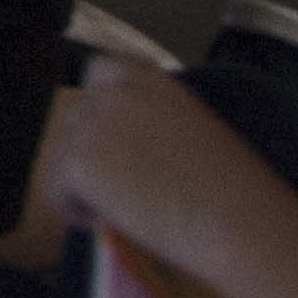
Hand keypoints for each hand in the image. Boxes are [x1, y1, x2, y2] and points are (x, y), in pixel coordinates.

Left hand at [34, 54, 249, 263]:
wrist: (241, 221)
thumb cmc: (235, 194)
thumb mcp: (194, 134)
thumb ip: (153, 125)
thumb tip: (123, 151)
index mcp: (152, 81)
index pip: (99, 72)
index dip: (99, 113)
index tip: (113, 149)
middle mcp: (117, 92)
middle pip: (74, 121)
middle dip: (90, 157)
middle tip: (123, 196)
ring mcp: (94, 123)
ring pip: (61, 157)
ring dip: (83, 188)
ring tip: (123, 214)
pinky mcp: (80, 161)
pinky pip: (56, 191)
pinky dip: (76, 213)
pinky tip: (112, 225)